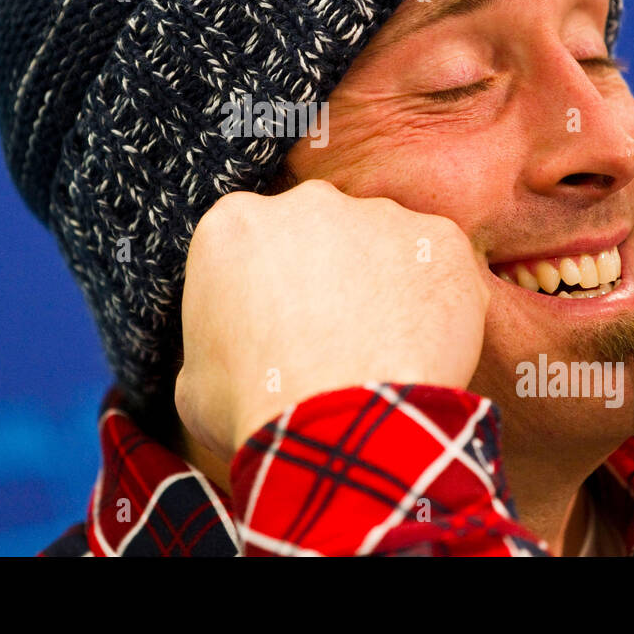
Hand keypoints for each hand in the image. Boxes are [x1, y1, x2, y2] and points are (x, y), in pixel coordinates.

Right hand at [175, 179, 490, 462]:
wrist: (335, 432)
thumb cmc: (256, 412)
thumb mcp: (194, 380)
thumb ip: (215, 340)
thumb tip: (230, 352)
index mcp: (234, 224)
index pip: (255, 241)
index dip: (271, 284)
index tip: (282, 324)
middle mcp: (306, 201)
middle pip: (321, 230)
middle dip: (328, 272)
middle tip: (336, 336)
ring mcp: (377, 215)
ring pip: (383, 244)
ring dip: (384, 285)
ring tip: (383, 350)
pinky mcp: (436, 241)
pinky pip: (438, 267)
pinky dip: (438, 302)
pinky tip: (423, 348)